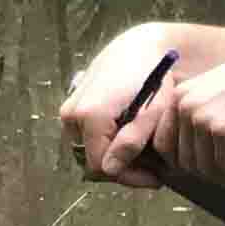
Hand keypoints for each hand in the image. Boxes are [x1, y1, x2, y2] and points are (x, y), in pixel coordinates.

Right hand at [58, 23, 179, 185]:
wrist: (141, 46)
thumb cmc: (153, 78)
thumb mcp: (152, 113)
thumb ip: (131, 143)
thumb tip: (110, 170)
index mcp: (90, 116)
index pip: (101, 167)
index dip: (128, 178)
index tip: (156, 178)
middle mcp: (72, 114)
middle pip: (90, 161)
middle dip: (122, 169)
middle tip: (153, 168)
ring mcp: (68, 109)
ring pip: (86, 150)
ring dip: (112, 156)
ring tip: (144, 152)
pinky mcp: (72, 105)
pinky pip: (84, 136)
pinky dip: (105, 143)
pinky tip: (129, 137)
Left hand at [149, 45, 224, 187]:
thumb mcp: (223, 88)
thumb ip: (200, 110)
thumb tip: (185, 148)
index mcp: (182, 94)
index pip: (164, 143)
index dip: (183, 163)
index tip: (208, 168)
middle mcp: (187, 102)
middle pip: (181, 160)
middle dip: (207, 173)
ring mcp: (203, 115)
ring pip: (201, 167)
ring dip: (224, 179)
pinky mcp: (224, 129)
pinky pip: (221, 167)